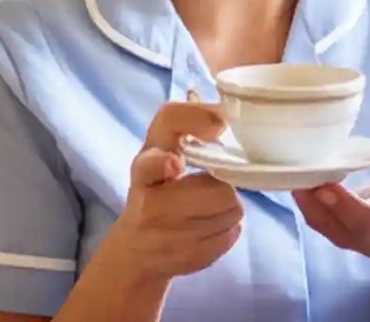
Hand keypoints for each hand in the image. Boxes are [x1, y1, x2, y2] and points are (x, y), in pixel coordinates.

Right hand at [103, 102, 243, 281]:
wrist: (138, 249)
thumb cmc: (156, 187)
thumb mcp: (159, 150)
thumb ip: (184, 124)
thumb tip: (222, 110)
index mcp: (143, 170)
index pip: (151, 161)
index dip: (169, 158)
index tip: (187, 155)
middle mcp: (149, 204)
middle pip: (219, 190)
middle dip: (223, 185)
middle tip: (210, 185)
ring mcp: (168, 236)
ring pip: (232, 210)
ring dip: (229, 207)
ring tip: (208, 206)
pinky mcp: (188, 258)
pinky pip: (232, 234)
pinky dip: (228, 228)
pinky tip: (208, 225)